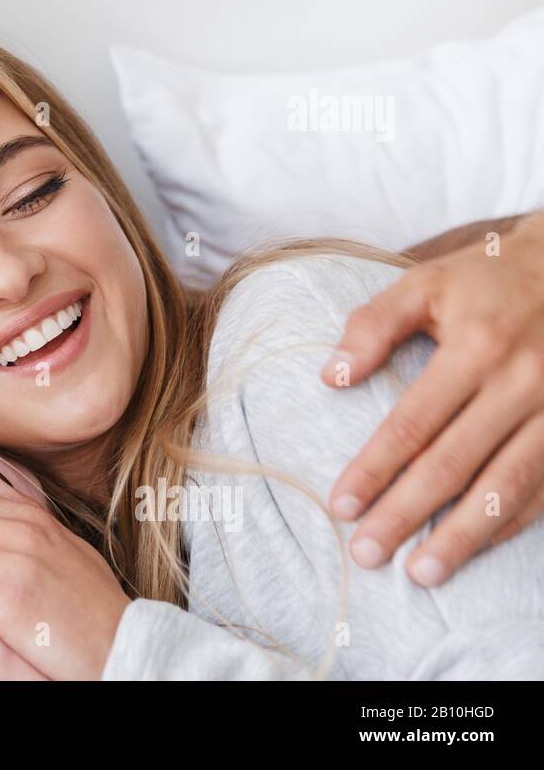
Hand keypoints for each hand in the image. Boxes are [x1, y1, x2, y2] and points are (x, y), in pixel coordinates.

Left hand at [324, 212, 543, 585]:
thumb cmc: (488, 280)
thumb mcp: (427, 283)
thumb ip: (374, 325)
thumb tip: (331, 377)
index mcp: (476, 347)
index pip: (413, 423)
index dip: (375, 469)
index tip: (341, 506)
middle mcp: (522, 384)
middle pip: (454, 464)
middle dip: (406, 513)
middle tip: (367, 553)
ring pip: (506, 488)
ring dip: (462, 536)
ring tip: (421, 572)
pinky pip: (543, 491)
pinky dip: (508, 525)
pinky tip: (474, 548)